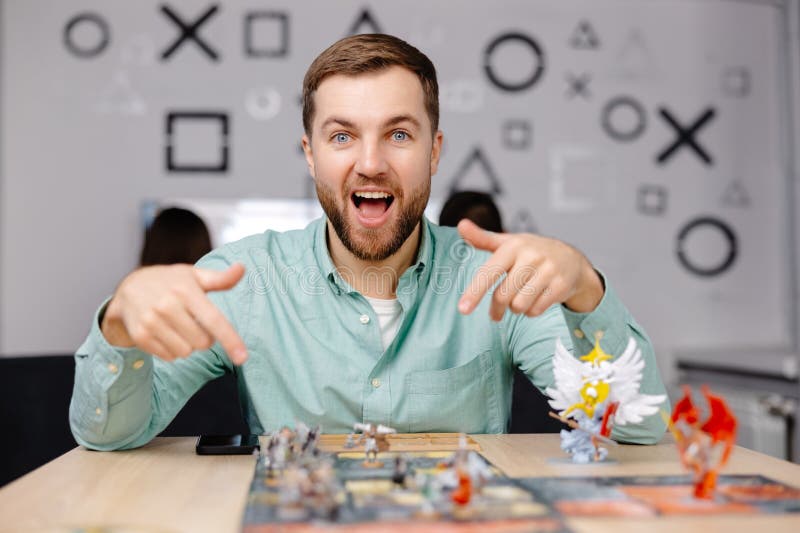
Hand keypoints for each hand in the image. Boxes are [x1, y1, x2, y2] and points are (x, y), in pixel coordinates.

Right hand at [101, 263, 247, 363]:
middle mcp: (167, 306)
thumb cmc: (170, 282)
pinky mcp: (140, 336)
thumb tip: (242, 268)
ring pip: (186, 352)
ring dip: (188, 345)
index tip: (242, 358)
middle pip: (202, 343)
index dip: (230, 340)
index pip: (213, 320)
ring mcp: (151, 322)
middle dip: (204, 338)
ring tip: (178, 327)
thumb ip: (220, 278)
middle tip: (194, 323)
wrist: (129, 289)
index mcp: (186, 291)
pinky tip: (165, 333)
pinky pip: (169, 357)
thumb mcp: (194, 276)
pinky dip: (172, 350)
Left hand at [456, 219, 602, 320]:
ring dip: (516, 309)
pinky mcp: (561, 285)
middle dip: (496, 309)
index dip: (474, 292)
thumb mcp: (507, 243)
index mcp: (513, 246)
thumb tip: (460, 225)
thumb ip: (482, 238)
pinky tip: (536, 301)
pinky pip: (536, 310)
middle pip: (503, 296)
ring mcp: (548, 270)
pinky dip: (531, 311)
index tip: (463, 309)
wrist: (571, 259)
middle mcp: (531, 256)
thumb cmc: (531, 252)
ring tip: (520, 300)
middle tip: (495, 314)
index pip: (489, 272)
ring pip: (519, 306)